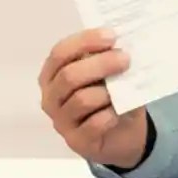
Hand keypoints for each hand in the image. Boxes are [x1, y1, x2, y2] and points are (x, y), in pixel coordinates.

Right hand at [38, 28, 148, 169]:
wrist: (123, 132)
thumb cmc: (112, 95)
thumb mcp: (110, 73)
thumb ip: (108, 58)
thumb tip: (121, 44)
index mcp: (54, 74)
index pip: (60, 53)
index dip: (85, 41)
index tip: (111, 36)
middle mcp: (52, 97)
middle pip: (69, 76)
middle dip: (100, 64)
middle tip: (125, 59)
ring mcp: (62, 121)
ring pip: (81, 100)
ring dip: (107, 92)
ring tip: (123, 90)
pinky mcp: (77, 141)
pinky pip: (93, 124)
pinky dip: (110, 116)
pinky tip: (118, 112)